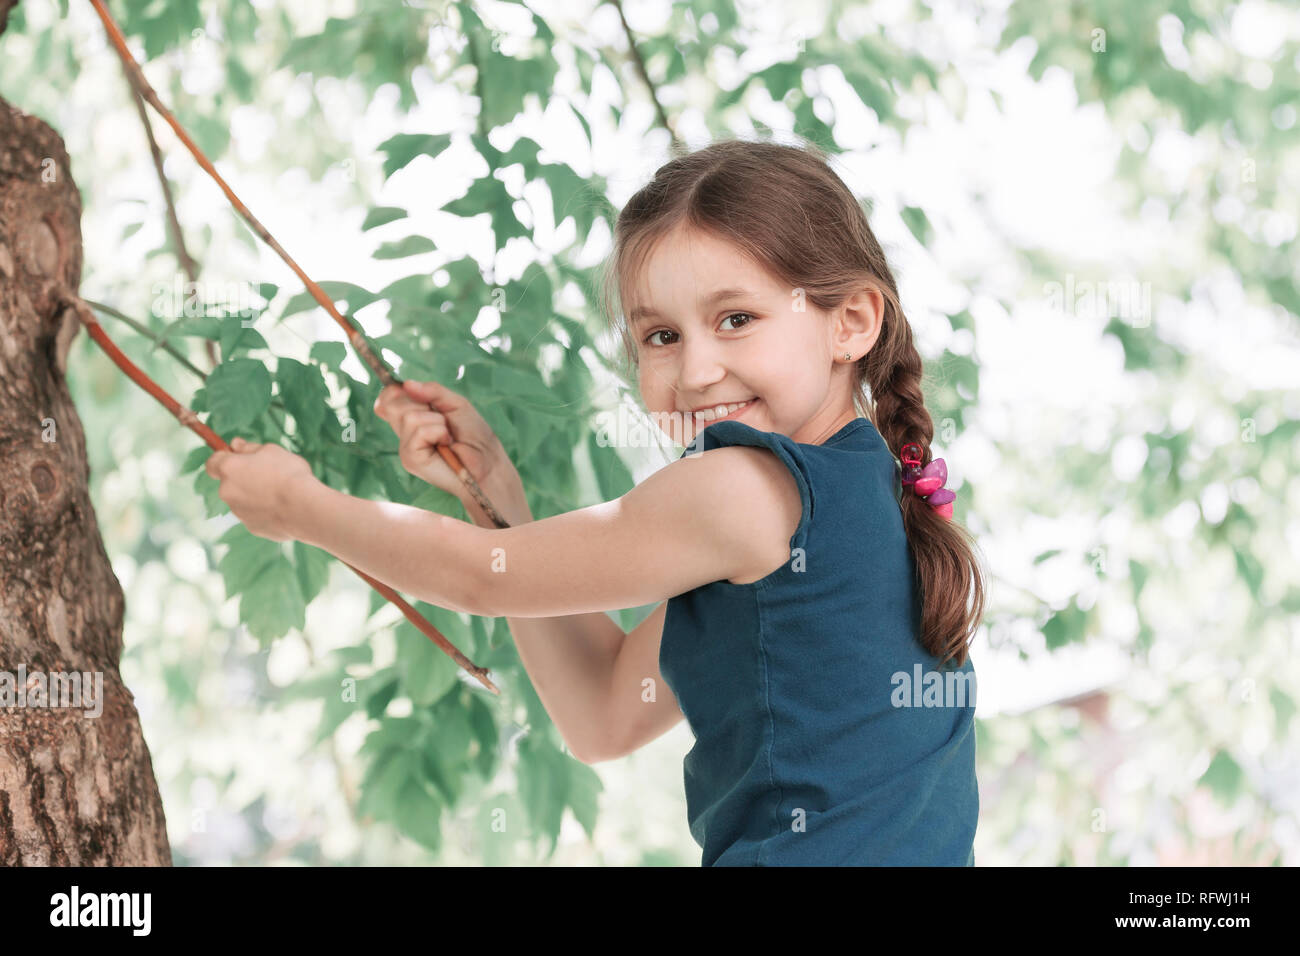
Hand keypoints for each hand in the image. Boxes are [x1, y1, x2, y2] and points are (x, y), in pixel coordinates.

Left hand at [204, 437, 316, 541]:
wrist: (304, 508)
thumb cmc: (289, 474)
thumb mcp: (272, 450)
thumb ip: (249, 447)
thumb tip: (235, 444)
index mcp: (229, 469)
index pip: (212, 462)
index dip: (224, 459)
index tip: (237, 457)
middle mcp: (227, 491)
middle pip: (229, 483)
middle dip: (244, 479)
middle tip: (269, 475)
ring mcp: (238, 512)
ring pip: (243, 500)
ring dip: (255, 495)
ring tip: (281, 494)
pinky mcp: (251, 527)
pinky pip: (256, 516)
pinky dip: (265, 511)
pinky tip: (284, 508)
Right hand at [373, 379, 516, 500]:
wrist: (487, 462)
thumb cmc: (473, 435)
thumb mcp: (455, 404)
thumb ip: (432, 391)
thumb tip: (406, 384)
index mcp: (411, 416)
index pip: (388, 397)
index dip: (396, 391)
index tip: (416, 394)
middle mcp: (404, 432)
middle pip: (393, 402)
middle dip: (423, 404)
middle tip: (442, 420)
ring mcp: (405, 446)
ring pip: (409, 416)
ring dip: (437, 422)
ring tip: (447, 436)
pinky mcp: (410, 459)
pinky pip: (418, 431)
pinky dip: (438, 432)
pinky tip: (445, 444)